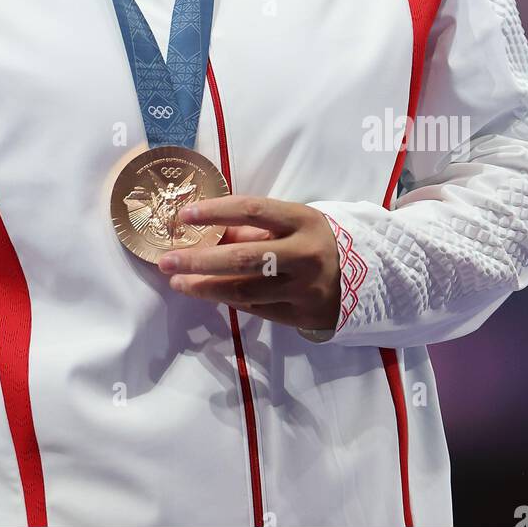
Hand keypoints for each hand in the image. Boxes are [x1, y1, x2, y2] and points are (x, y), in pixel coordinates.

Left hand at [156, 195, 341, 330]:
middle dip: (200, 260)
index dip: (216, 212)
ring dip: (205, 287)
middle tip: (167, 261)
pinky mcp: (300, 316)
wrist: (360, 279)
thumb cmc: (312, 241)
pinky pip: (255, 308)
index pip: (252, 210)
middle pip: (244, 257)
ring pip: (245, 290)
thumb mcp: (290, 223)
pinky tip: (205, 293)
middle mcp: (305, 254)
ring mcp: (304, 288)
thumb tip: (202, 230)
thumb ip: (250, 228)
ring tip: (177, 281)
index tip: (185, 215)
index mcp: (302, 220)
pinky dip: (226, 300)